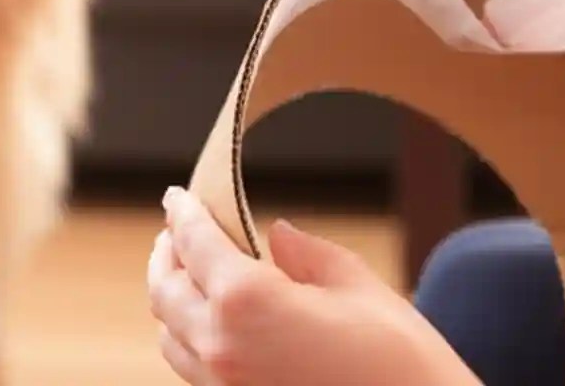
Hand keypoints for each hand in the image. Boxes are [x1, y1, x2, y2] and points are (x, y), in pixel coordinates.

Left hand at [148, 187, 479, 385]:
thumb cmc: (400, 361)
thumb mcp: (356, 286)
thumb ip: (305, 254)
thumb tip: (275, 234)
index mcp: (246, 302)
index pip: (194, 244)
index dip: (182, 214)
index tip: (176, 196)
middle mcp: (220, 347)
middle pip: (165, 290)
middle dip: (168, 254)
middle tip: (178, 230)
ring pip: (171, 334)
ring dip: (173, 297)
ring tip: (193, 272)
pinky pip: (193, 367)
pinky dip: (192, 334)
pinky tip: (217, 320)